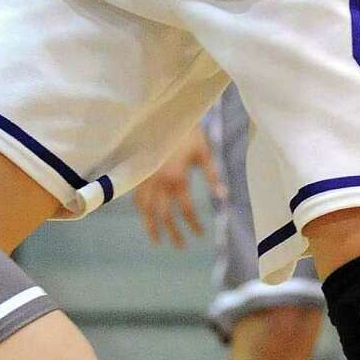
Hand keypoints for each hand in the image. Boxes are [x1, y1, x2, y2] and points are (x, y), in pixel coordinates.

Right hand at [133, 124, 225, 247]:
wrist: (165, 113)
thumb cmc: (187, 132)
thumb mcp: (204, 152)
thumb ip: (212, 175)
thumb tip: (223, 196)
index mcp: (178, 178)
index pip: (186, 210)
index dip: (194, 224)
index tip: (200, 234)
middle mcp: (160, 182)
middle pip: (165, 215)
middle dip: (173, 233)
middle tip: (180, 246)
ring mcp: (146, 178)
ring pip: (146, 209)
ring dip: (151, 226)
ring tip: (157, 240)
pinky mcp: (138, 172)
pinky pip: (136, 196)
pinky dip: (140, 209)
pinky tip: (145, 216)